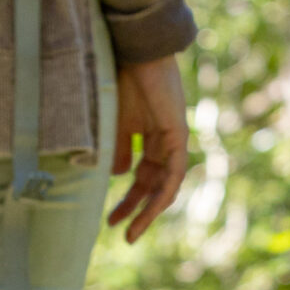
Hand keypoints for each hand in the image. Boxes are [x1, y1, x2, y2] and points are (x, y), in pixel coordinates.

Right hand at [108, 55, 189, 243]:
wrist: (134, 54)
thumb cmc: (121, 82)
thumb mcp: (114, 125)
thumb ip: (117, 150)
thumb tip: (118, 176)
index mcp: (147, 138)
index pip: (140, 178)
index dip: (127, 201)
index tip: (111, 222)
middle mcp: (162, 142)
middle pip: (152, 186)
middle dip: (136, 211)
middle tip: (124, 234)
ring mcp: (172, 141)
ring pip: (165, 185)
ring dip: (150, 210)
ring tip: (133, 232)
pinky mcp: (178, 137)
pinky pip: (174, 173)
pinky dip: (164, 192)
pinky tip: (152, 209)